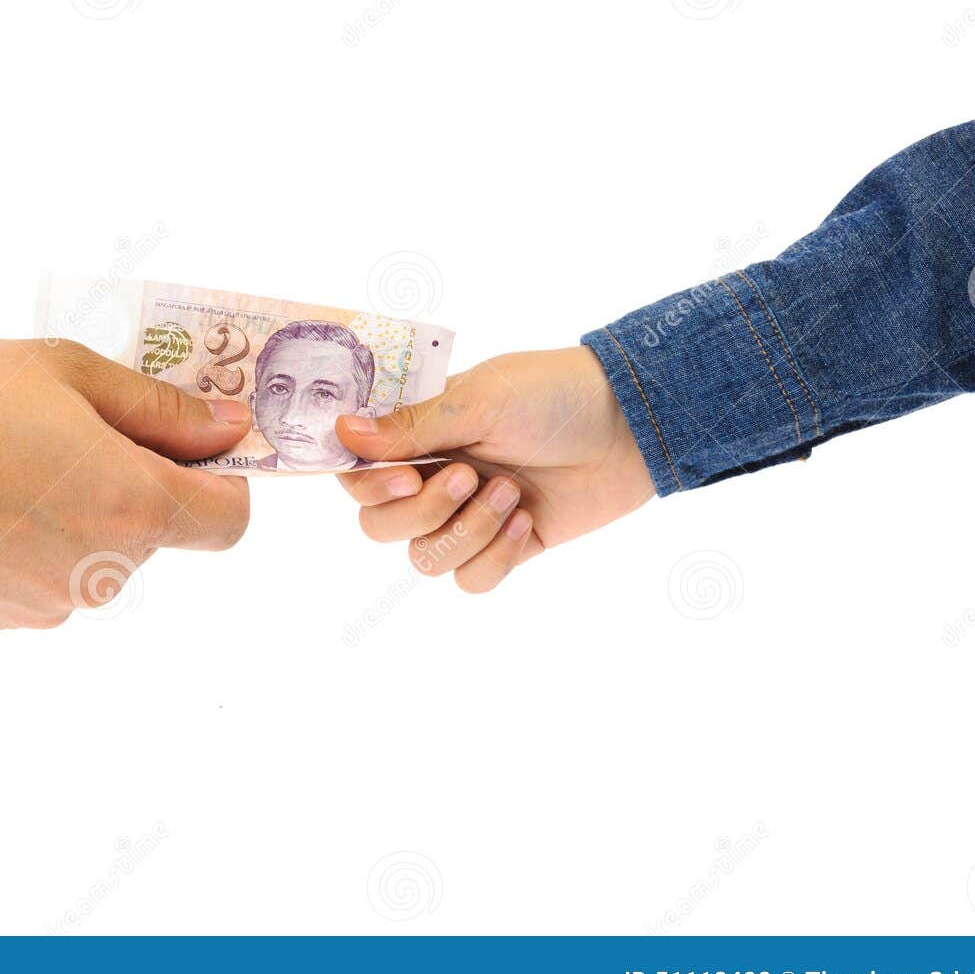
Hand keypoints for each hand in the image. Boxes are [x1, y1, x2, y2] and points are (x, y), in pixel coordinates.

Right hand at [0, 337, 252, 628]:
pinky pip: (52, 575)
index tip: (190, 439)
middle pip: (160, 527)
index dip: (225, 477)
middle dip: (135, 476)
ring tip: (7, 457)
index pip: (230, 519)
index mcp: (131, 506)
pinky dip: (35, 538)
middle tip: (64, 423)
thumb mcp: (60, 371)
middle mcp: (104, 572)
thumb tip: (228, 428)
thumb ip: (158, 406)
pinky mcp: (4, 620)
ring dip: (81, 507)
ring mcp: (52, 606)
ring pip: (103, 550)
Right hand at [332, 346, 653, 592]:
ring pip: (425, 559)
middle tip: (470, 476)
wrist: (632, 424)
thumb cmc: (555, 394)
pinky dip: (496, 556)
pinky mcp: (507, 546)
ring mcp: (468, 515)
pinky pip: (471, 579)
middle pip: (380, 527)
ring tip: (510, 493)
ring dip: (467, 531)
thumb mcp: (480, 401)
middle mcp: (434, 476)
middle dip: (422, 512)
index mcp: (418, 434)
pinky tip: (528, 520)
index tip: (406, 475)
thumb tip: (342, 431)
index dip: (370, 486)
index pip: (357, 476)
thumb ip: (411, 426)